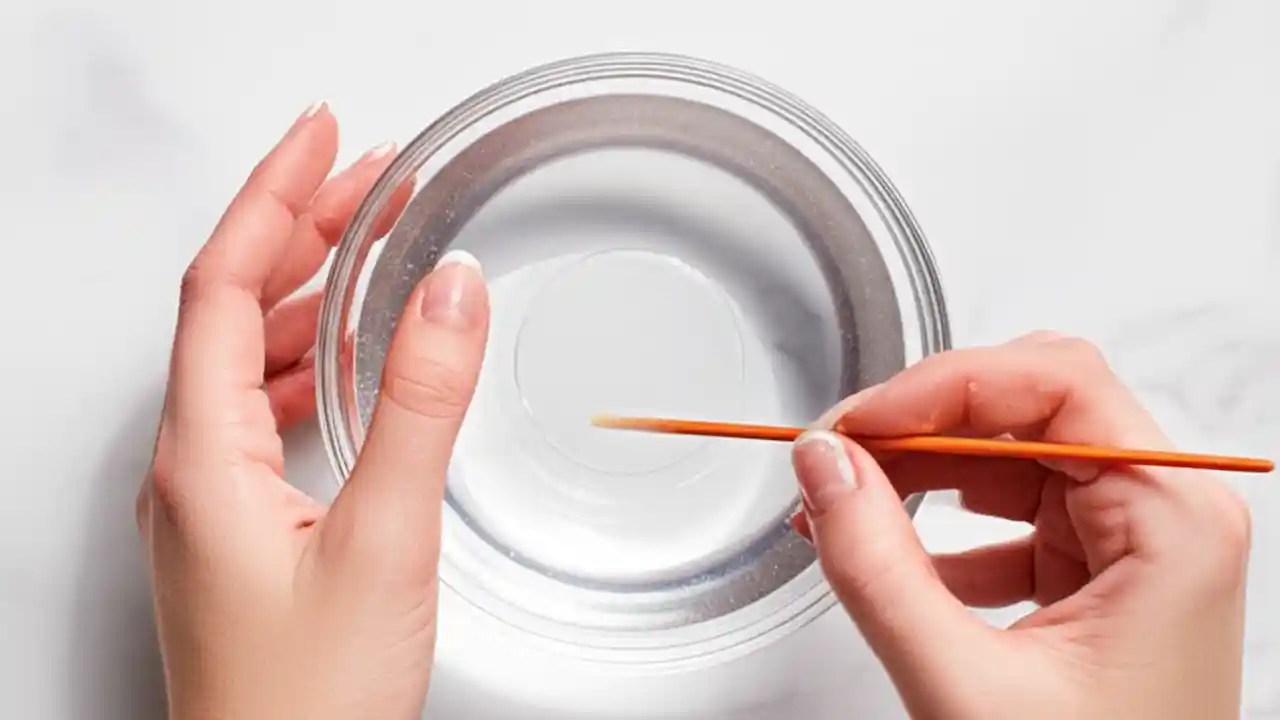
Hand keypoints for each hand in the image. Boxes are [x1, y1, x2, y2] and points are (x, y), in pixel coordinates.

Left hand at [136, 103, 489, 718]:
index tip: (322, 137)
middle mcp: (193, 467)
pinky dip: (312, 360)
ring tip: (370, 247)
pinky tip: (352, 361)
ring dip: (307, 293)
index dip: (271, 197)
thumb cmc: (307, 706)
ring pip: (250, 359)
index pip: (221, 285)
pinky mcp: (248, 527)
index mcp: (203, 453)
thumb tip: (450, 294)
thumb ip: (419, 408)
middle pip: (232, 308)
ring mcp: (215, 498)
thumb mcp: (384, 542)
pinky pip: (266, 409)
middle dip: (298, 230)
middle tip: (366, 178)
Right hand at [791, 334, 1249, 718]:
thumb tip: (824, 466)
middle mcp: (1168, 521)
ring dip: (926, 475)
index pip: (1055, 383)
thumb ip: (879, 565)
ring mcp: (1139, 552)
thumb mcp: (963, 685)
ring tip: (848, 501)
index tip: (857, 422)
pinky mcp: (1104, 584)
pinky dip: (949, 531)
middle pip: (1034, 408)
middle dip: (926, 423)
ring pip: (1019, 459)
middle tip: (841, 453)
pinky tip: (900, 561)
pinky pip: (1018, 520)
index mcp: (1171, 523)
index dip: (943, 384)